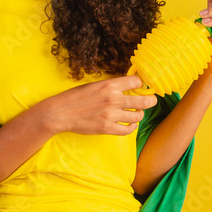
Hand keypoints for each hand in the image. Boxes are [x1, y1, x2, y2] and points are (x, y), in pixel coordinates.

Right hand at [41, 75, 157, 136]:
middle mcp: (113, 99)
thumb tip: (126, 87)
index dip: (141, 84)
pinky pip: (128, 130)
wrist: (60, 112)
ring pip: (138, 115)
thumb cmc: (74, 97)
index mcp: (109, 85)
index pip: (137, 82)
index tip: (142, 86)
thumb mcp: (93, 85)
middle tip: (151, 100)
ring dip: (139, 114)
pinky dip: (132, 127)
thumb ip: (110, 86)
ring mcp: (111, 115)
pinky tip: (130, 124)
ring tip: (136, 113)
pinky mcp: (107, 128)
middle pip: (144, 100)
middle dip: (151, 100)